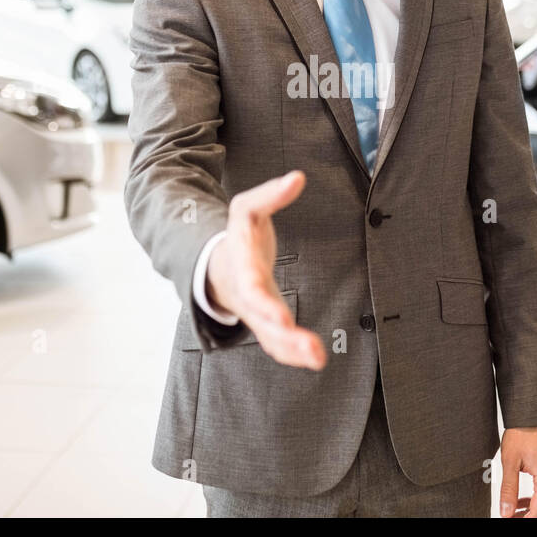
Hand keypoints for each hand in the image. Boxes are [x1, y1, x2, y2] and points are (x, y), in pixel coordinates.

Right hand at [206, 169, 326, 369]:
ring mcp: (255, 311)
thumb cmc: (239, 234)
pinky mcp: (266, 321)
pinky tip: (314, 359)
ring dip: (292, 349)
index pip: (251, 287)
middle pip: (262, 319)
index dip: (264, 303)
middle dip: (281, 334)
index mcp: (241, 265)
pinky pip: (276, 343)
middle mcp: (247, 293)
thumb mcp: (247, 207)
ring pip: (270, 336)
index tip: (283, 318)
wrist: (218, 264)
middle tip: (308, 348)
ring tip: (317, 357)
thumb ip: (271, 194)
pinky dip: (292, 354)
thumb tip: (298, 177)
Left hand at [500, 425, 536, 517]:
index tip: (509, 521)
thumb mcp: (510, 461)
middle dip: (529, 518)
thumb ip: (508, 489)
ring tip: (513, 511)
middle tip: (510, 518)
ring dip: (533, 510)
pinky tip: (522, 499)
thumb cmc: (522, 432)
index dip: (524, 520)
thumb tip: (506, 512)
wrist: (534, 411)